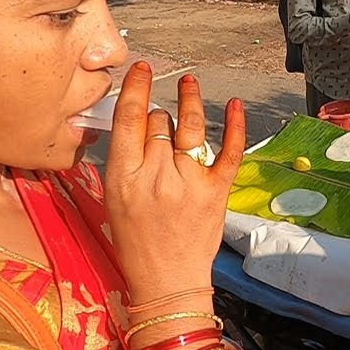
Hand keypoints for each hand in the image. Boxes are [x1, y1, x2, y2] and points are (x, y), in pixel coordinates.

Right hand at [104, 64, 246, 300]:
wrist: (168, 280)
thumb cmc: (136, 241)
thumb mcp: (115, 199)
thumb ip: (126, 161)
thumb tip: (140, 121)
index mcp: (124, 177)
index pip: (129, 119)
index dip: (135, 88)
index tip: (141, 69)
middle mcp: (157, 176)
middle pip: (158, 123)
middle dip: (158, 116)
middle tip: (158, 122)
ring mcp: (189, 182)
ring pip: (188, 127)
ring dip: (190, 101)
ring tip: (190, 84)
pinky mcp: (216, 191)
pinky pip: (229, 151)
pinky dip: (235, 126)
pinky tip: (235, 105)